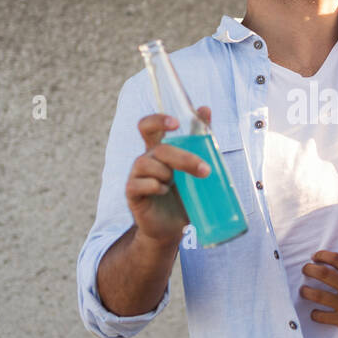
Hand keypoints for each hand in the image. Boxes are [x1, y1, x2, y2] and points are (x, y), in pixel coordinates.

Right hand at [125, 106, 211, 243]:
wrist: (171, 229)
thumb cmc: (183, 196)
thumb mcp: (195, 168)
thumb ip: (199, 139)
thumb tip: (205, 108)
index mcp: (159, 151)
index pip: (148, 126)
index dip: (158, 120)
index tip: (175, 123)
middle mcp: (146, 160)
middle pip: (157, 147)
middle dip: (183, 158)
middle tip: (204, 170)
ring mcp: (136, 176)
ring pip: (146, 162)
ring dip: (167, 173)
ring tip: (176, 185)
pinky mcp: (132, 194)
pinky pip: (138, 183)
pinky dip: (155, 186)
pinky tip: (164, 192)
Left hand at [300, 250, 337, 337]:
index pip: (337, 260)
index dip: (323, 256)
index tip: (315, 257)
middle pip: (324, 274)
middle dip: (310, 270)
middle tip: (305, 270)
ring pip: (319, 295)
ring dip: (307, 292)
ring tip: (303, 290)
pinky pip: (323, 316)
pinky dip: (315, 315)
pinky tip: (314, 313)